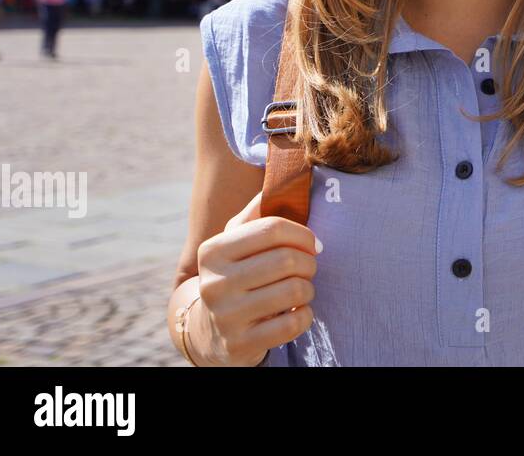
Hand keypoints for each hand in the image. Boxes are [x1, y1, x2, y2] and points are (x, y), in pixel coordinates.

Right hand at [192, 191, 319, 365]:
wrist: (211, 331)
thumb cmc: (236, 275)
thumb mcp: (236, 242)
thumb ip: (256, 212)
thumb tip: (283, 179)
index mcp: (213, 250)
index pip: (273, 228)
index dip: (303, 233)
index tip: (312, 243)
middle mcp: (214, 283)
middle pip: (288, 260)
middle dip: (309, 263)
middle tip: (308, 268)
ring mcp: (225, 316)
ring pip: (295, 291)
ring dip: (308, 289)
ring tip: (300, 289)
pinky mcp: (241, 344)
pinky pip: (293, 323)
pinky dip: (305, 315)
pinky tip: (296, 312)